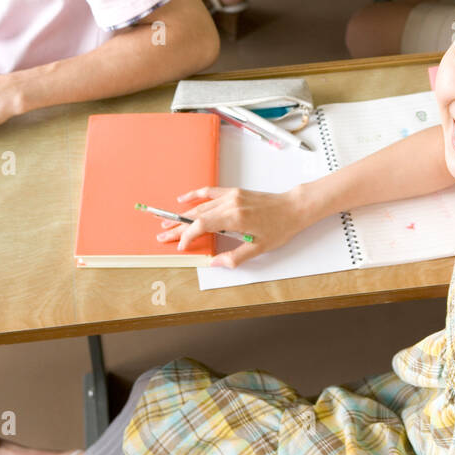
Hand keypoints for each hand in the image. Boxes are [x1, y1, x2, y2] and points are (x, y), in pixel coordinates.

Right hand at [155, 186, 304, 268]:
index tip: (181, 246)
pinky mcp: (234, 191)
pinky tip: (183, 199)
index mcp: (235, 218)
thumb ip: (235, 257)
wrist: (293, 207)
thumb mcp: (259, 248)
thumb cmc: (280, 227)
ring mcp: (231, 195)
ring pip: (201, 205)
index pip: (202, 226)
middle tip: (161, 234)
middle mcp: (230, 203)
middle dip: (178, 226)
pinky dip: (195, 195)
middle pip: (197, 215)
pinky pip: (210, 192)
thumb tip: (214, 263)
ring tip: (166, 221)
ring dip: (182, 214)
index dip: (187, 236)